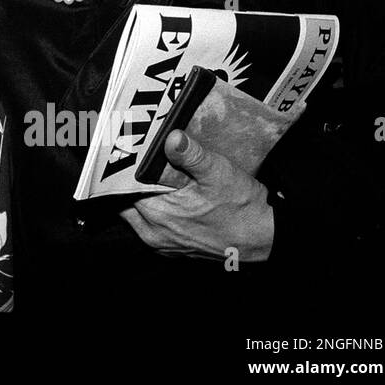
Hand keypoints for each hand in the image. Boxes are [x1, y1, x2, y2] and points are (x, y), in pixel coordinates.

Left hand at [121, 130, 273, 262]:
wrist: (266, 238)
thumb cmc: (243, 208)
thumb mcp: (218, 173)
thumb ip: (191, 155)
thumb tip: (171, 138)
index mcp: (156, 214)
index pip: (118, 187)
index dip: (118, 167)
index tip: (120, 147)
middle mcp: (152, 232)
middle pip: (124, 199)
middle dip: (127, 178)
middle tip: (134, 153)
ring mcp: (161, 242)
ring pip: (135, 211)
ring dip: (140, 192)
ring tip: (149, 168)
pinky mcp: (172, 246)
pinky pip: (150, 223)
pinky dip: (152, 206)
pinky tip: (164, 189)